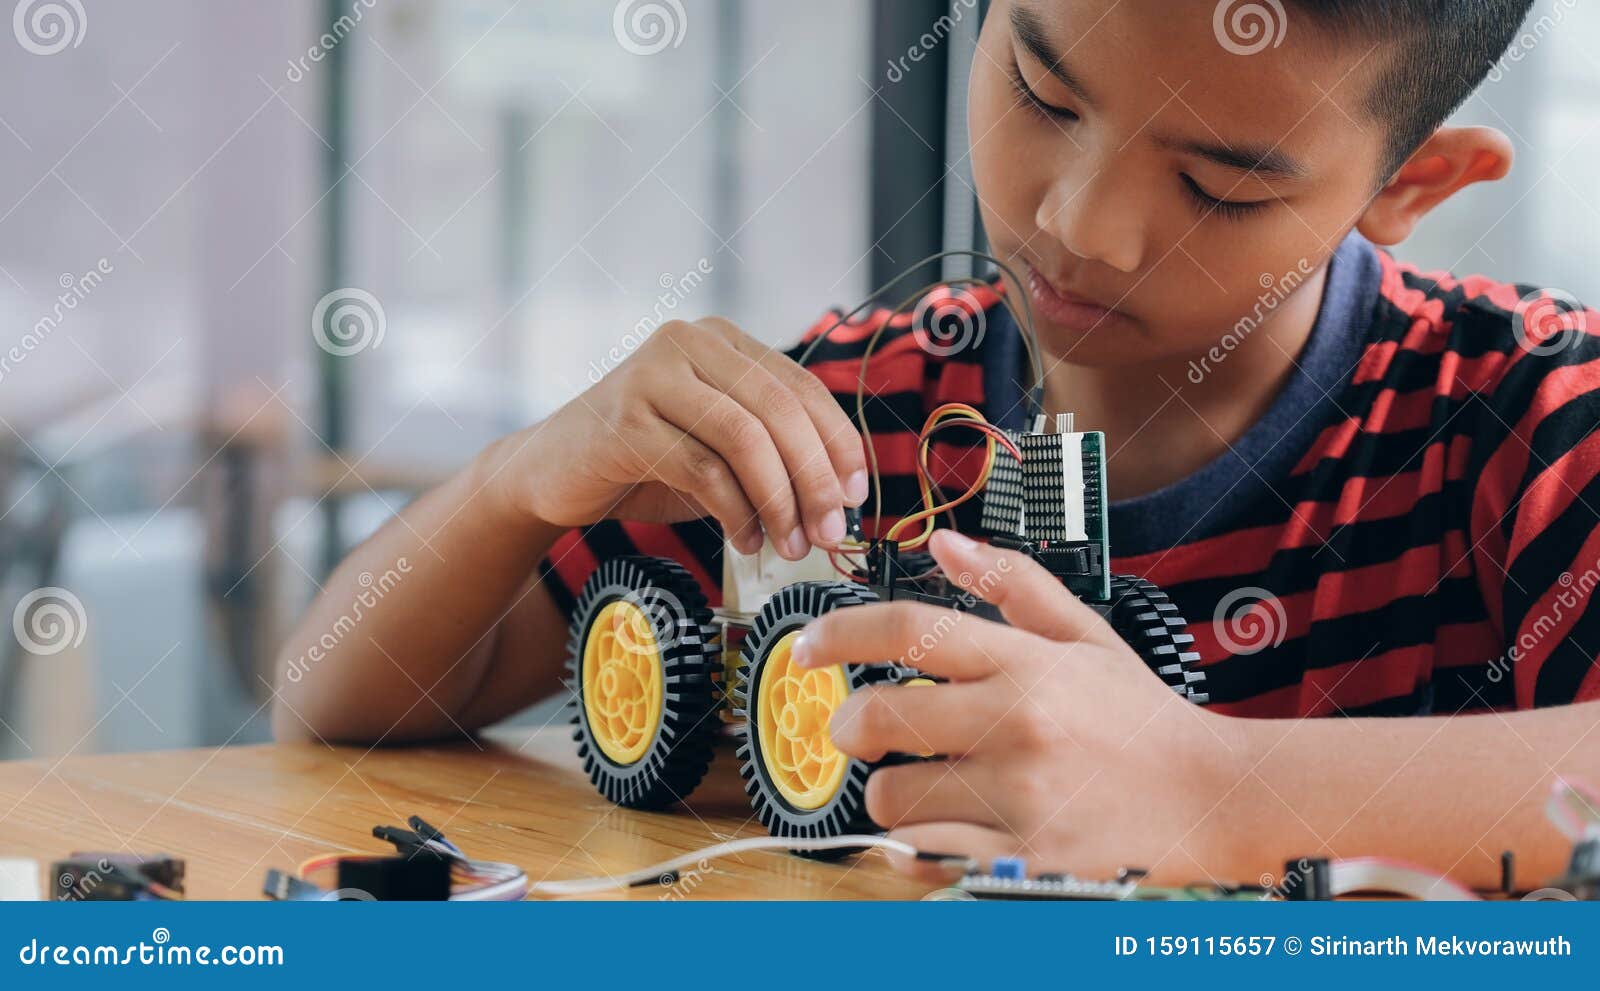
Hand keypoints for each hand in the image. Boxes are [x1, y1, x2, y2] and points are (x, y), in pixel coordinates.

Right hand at [504, 317, 868, 559]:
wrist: (550, 473)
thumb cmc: (646, 462)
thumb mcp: (718, 448)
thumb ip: (771, 453)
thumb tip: (842, 497)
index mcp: (722, 340)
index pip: (800, 386)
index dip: (838, 443)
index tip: (858, 494)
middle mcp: (689, 342)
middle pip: (779, 410)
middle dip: (815, 479)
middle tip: (831, 532)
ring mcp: (652, 375)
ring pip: (745, 438)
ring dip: (779, 501)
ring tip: (790, 545)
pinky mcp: (624, 421)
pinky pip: (702, 469)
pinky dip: (735, 513)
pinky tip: (746, 541)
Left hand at [791, 530, 1248, 883]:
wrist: (1214, 798)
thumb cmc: (1142, 718)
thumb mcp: (1085, 636)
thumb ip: (1011, 584)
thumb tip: (942, 541)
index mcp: (1026, 663)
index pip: (908, 630)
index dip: (838, 634)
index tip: (806, 649)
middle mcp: (1016, 724)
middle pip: (878, 719)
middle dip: (851, 727)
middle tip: (859, 733)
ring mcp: (1017, 796)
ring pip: (893, 796)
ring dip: (893, 792)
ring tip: (928, 785)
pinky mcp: (1021, 859)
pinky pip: (924, 854)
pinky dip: (919, 845)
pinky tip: (946, 828)